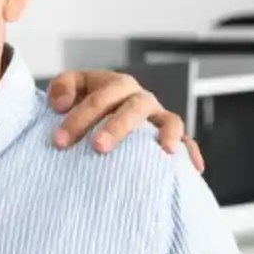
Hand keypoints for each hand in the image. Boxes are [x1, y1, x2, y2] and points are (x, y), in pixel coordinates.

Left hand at [46, 69, 204, 171]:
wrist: (102, 111)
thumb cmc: (84, 102)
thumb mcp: (70, 88)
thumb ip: (62, 87)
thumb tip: (61, 104)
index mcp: (115, 85)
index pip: (99, 98)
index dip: (78, 118)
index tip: (59, 141)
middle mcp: (140, 98)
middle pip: (134, 107)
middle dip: (117, 127)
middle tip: (98, 147)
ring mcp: (158, 116)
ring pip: (169, 120)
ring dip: (167, 134)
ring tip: (164, 151)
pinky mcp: (169, 134)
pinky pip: (187, 140)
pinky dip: (190, 151)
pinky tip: (194, 168)